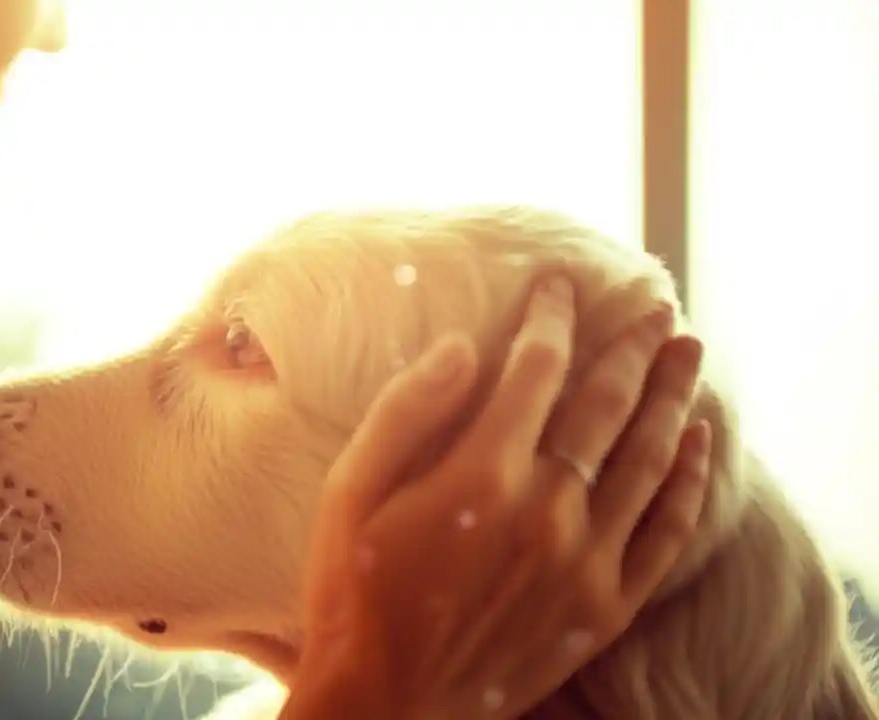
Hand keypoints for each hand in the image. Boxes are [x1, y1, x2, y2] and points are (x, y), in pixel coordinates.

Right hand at [281, 276, 710, 719]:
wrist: (387, 703)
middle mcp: (546, 510)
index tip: (560, 285)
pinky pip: (665, 532)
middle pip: (604, 404)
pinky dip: (687, 482)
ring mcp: (584, 561)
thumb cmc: (355, 592)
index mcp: (480, 474)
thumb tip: (465, 345)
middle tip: (653, 306)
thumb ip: (405, 412)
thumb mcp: (349, 493)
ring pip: (646, 458)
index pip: (535, 369)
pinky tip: (699, 442)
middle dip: (630, 346)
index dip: (552, 318)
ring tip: (689, 350)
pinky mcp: (604, 607)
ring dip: (672, 395)